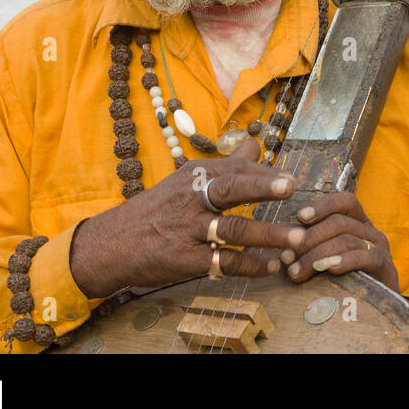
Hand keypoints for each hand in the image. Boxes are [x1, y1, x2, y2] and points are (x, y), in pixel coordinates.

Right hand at [69, 137, 298, 296]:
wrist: (112, 244)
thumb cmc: (157, 209)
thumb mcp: (185, 180)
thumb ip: (225, 164)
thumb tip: (256, 142)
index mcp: (193, 176)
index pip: (234, 169)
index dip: (263, 173)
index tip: (290, 179)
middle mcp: (191, 200)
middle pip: (230, 189)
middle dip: (262, 186)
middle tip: (292, 187)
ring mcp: (188, 231)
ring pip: (233, 230)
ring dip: (268, 235)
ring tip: (297, 239)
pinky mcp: (186, 261)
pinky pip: (225, 263)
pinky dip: (250, 265)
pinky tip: (271, 266)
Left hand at [279, 192, 397, 291]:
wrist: (375, 305)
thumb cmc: (345, 279)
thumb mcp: (327, 257)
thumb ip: (312, 247)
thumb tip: (283, 247)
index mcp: (357, 221)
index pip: (343, 201)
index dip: (322, 205)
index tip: (300, 216)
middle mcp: (369, 230)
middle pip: (338, 222)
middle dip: (308, 238)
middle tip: (286, 257)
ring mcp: (378, 247)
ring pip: (346, 240)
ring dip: (317, 255)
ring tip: (297, 272)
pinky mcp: (384, 266)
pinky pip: (366, 257)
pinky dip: (346, 260)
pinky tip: (330, 269)